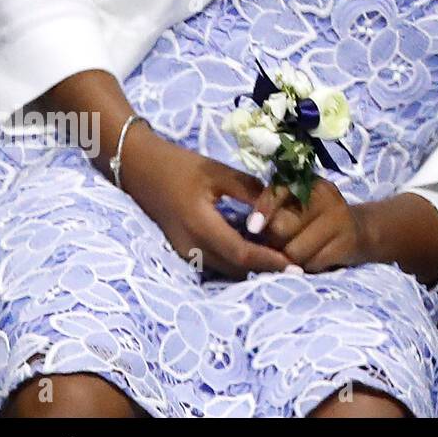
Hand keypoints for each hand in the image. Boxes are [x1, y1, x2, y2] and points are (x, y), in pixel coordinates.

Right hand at [124, 126, 295, 279]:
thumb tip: (281, 208)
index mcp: (200, 226)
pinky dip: (238, 261)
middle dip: (265, 269)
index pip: (241, 254)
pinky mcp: (184, 250)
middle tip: (297, 266)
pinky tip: (258, 251)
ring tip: (282, 260)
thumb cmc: (180, 167)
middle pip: (235, 268)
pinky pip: (216, 263)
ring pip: (226, 269)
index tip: (295, 266)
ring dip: (252, 267)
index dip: (269, 261)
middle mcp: (191, 247)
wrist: (140, 169)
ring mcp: (185, 252)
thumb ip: (250, 191)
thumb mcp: (218, 173)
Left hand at [246, 177, 373, 272]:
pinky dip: (308, 266)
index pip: (279, 191)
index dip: (264, 208)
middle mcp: (325, 196)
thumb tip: (249, 226)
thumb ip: (273, 207)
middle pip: (280, 227)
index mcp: (307, 183)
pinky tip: (315, 258)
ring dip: (289, 259)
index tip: (253, 228)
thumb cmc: (315, 219)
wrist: (359, 231)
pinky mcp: (347, 241)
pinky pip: (311, 263)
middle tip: (281, 242)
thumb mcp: (296, 205)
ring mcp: (338, 218)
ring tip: (298, 252)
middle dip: (274, 242)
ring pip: (293, 251)